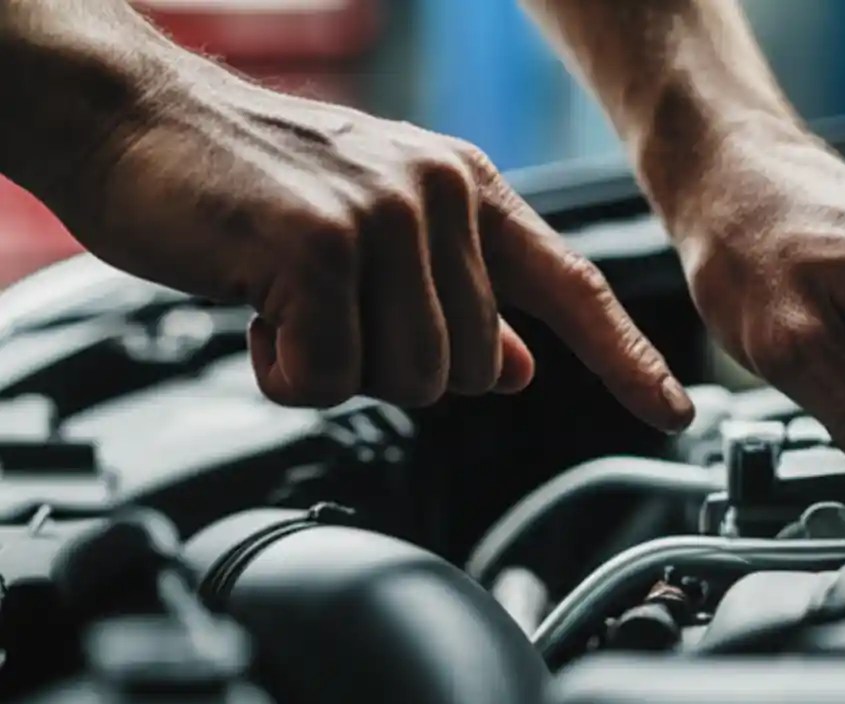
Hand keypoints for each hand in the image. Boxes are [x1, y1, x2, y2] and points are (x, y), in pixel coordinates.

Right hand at [25, 41, 692, 428]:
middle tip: (328, 313)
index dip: (626, 358)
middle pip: (469, 369)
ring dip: (336, 368)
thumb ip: (459, 299)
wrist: (136, 116)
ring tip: (291, 305)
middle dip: (389, 367)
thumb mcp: (378, 235)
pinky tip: (259, 311)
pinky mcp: (319, 243)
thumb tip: (518, 367)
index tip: (674, 412)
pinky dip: (286, 369)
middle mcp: (440, 195)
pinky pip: (331, 377)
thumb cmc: (254, 183)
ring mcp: (384, 215)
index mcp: (467, 191)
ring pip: (406, 380)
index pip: (571, 286)